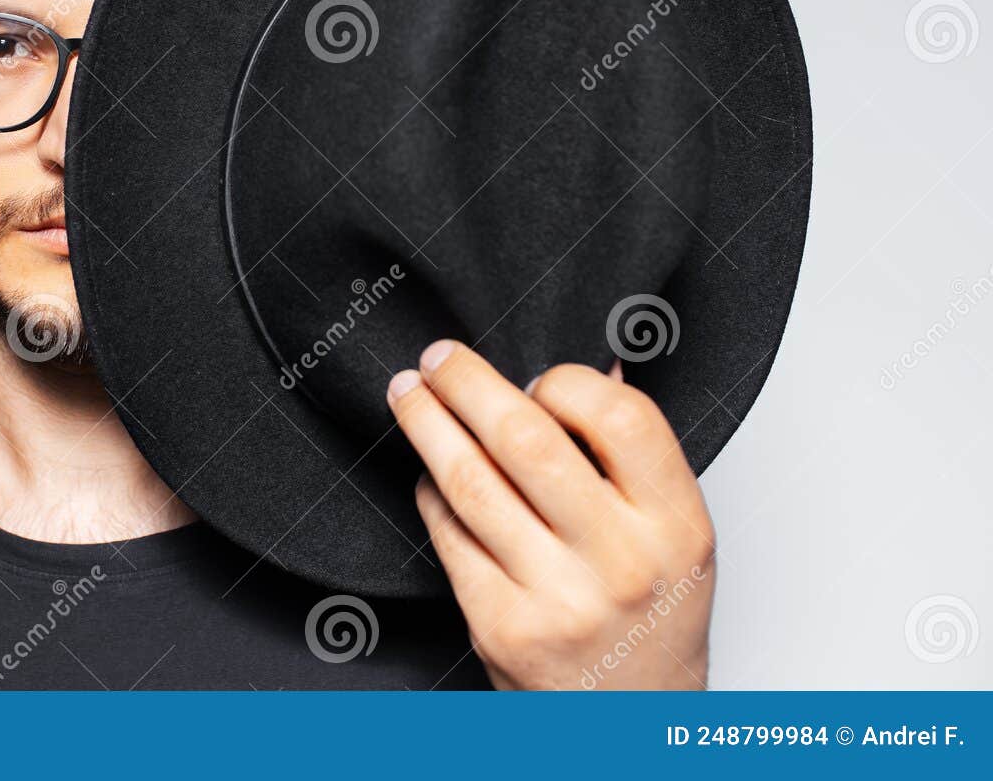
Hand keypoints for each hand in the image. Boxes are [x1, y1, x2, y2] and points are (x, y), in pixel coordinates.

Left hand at [387, 339, 715, 689]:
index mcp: (676, 527)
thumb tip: (598, 363)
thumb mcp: (674, 539)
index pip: (621, 417)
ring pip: (471, 482)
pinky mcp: (499, 624)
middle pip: (526, 440)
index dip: (567, 380)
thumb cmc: (650, 623)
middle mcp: (620, 562)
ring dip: (427, 425)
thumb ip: (637, 457)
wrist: (630, 727)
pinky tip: (427, 473)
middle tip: (437, 358)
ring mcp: (555, 597)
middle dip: (467, 384)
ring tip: (408, 395)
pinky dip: (430, 492)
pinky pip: (448, 534)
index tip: (536, 375)